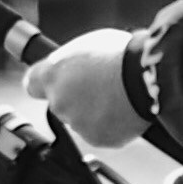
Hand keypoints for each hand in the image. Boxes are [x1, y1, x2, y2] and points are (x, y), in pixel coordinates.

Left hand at [24, 26, 142, 151]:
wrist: (150, 76)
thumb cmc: (122, 53)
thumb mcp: (88, 45)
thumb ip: (72, 61)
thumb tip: (72, 67)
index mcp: (52, 74)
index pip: (32, 84)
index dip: (45, 84)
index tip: (55, 82)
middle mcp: (59, 101)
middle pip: (61, 103)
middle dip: (76, 97)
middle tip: (100, 85)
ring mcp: (78, 123)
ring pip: (82, 119)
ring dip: (95, 112)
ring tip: (118, 95)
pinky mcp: (98, 138)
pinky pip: (102, 132)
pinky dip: (112, 124)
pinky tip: (125, 108)